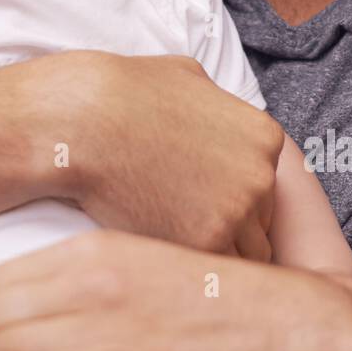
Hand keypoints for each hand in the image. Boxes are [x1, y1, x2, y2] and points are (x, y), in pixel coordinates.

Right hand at [45, 52, 284, 260]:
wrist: (84, 120)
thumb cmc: (125, 92)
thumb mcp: (188, 77)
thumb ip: (216, 104)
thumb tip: (215, 108)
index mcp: (263, 139)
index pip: (267, 187)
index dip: (235, 198)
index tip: (202, 200)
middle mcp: (260, 177)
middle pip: (261, 224)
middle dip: (230, 229)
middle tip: (185, 226)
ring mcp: (236, 213)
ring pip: (245, 257)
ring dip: (215, 254)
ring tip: (174, 246)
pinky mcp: (203, 243)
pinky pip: (212, 272)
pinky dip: (192, 271)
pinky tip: (162, 256)